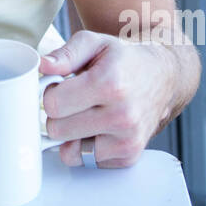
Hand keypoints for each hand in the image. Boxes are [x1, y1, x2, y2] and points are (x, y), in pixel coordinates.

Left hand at [39, 29, 177, 167]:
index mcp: (110, 84)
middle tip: (73, 101)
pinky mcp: (128, 156)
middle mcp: (122, 115)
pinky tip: (97, 128)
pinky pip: (85, 162)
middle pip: (57, 130)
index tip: (61, 86)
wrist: (163, 78)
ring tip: (85, 114)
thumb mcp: (95, 43)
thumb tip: (43, 66)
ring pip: (68, 152)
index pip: (53, 104)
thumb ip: (65, 53)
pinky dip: (85, 147)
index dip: (50, 93)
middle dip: (58, 114)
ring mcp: (127, 140)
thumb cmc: (124, 60)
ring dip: (71, 134)